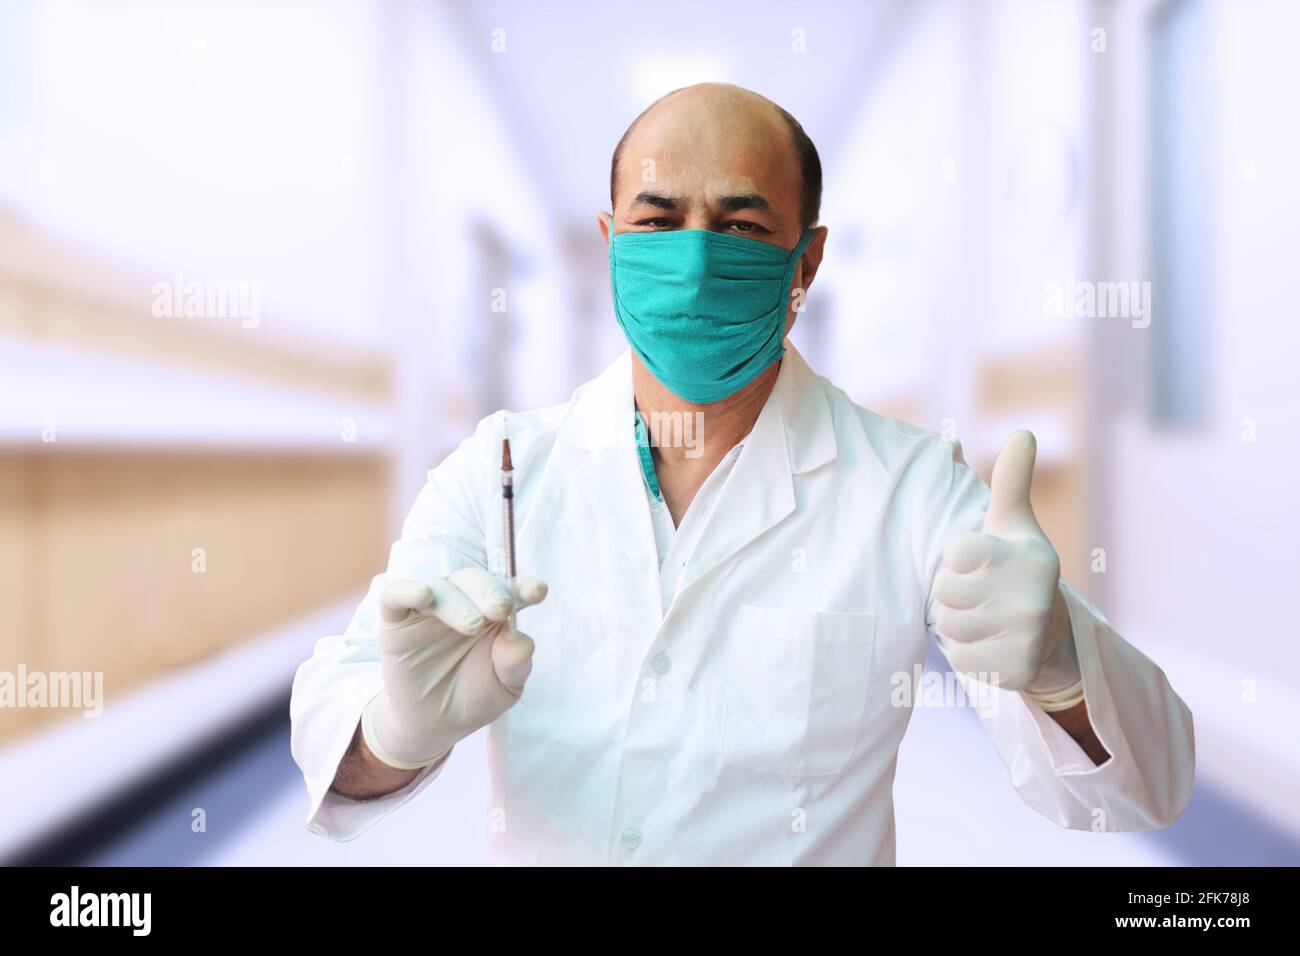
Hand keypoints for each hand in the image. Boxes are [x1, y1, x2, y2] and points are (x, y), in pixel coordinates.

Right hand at [361, 567, 547, 768]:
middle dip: (491, 591)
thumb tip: (519, 639)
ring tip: (473, 625)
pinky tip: (423, 594)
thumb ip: (515, 664)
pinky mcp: (396, 619)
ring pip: (441, 586)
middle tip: (501, 610)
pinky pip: (396, 594)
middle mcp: (464, 602)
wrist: (435, 724)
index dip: (523, 587)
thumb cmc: (475, 696)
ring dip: (458, 602)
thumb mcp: (505, 688)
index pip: (510, 590)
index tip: (537, 592)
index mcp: (495, 613)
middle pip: (475, 580)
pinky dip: (407, 589)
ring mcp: (429, 608)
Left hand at [932, 431, 1077, 693]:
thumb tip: (1023, 432)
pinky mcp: (1014, 671)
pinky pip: (961, 660)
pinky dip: (968, 654)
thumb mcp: (1013, 523)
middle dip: (953, 592)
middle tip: (980, 593)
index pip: (954, 553)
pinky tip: (991, 643)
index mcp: (1028, 556)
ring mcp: (1025, 637)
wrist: (1049, 636)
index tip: (976, 560)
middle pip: (945, 592)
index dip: (956, 557)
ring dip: (958, 624)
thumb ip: (1011, 480)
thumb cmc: (1016, 568)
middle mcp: (1032, 597)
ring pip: (949, 628)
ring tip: (985, 617)